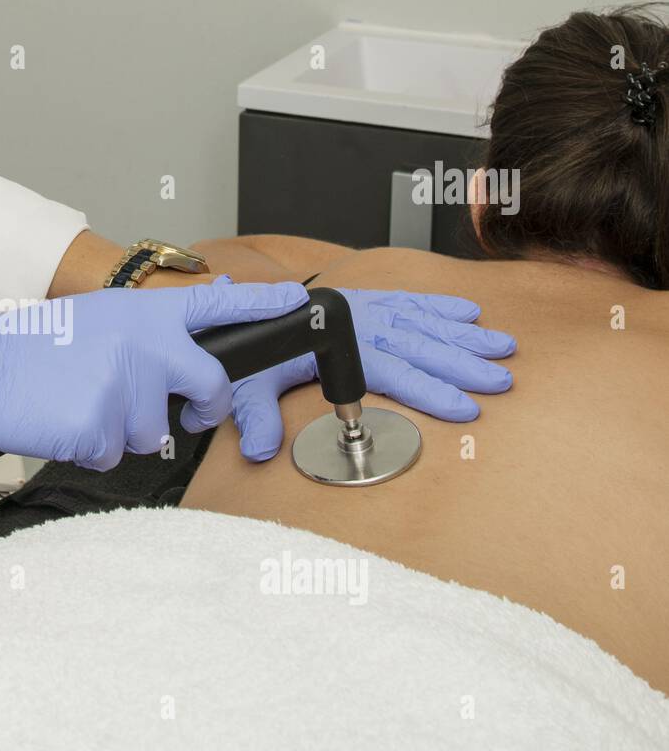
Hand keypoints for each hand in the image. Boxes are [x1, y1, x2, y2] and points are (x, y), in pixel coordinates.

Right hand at [0, 277, 307, 470]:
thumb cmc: (29, 351)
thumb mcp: (95, 322)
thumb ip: (143, 332)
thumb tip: (186, 348)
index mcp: (140, 312)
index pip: (215, 302)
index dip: (261, 304)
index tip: (298, 302)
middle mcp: (141, 342)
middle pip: (210, 384)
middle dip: (205, 408)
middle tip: (190, 414)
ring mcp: (123, 384)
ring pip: (156, 432)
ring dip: (123, 430)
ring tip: (82, 404)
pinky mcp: (101, 425)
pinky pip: (115, 454)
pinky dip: (91, 448)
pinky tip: (64, 421)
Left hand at [231, 288, 516, 460]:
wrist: (246, 313)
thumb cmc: (254, 351)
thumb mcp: (247, 385)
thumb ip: (256, 417)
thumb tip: (259, 451)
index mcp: (336, 345)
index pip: (392, 372)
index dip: (429, 391)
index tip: (464, 408)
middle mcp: (357, 322)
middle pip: (418, 345)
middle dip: (462, 365)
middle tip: (501, 382)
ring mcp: (364, 307)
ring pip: (422, 322)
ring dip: (463, 337)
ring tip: (504, 348)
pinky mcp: (367, 299)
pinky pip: (409, 300)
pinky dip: (441, 306)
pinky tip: (470, 314)